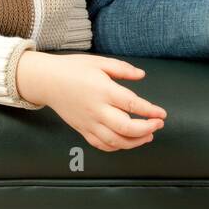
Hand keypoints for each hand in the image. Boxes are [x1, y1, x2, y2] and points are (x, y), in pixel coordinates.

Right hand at [16, 51, 166, 150]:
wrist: (47, 81)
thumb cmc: (73, 69)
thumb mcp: (99, 62)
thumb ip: (123, 69)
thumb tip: (142, 75)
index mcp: (103, 90)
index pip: (132, 104)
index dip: (150, 111)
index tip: (162, 114)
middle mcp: (97, 109)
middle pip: (126, 127)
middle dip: (146, 129)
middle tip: (158, 125)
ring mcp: (89, 122)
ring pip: (116, 141)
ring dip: (135, 142)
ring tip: (148, 136)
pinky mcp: (83, 130)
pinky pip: (102, 145)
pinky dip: (117, 147)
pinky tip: (127, 141)